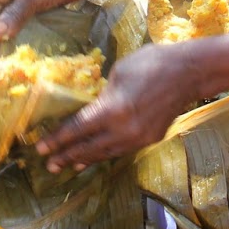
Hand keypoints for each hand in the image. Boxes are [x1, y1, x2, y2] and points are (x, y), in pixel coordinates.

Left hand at [36, 44, 197, 170]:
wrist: (188, 72)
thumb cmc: (150, 63)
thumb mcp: (118, 73)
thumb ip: (102, 96)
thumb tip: (90, 109)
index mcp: (113, 110)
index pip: (78, 130)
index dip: (57, 140)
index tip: (40, 148)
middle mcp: (125, 130)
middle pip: (88, 148)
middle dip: (66, 156)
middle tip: (48, 165)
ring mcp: (139, 138)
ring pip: (105, 153)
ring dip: (84, 159)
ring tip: (66, 165)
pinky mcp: (150, 139)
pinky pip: (120, 150)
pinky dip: (104, 154)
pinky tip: (94, 157)